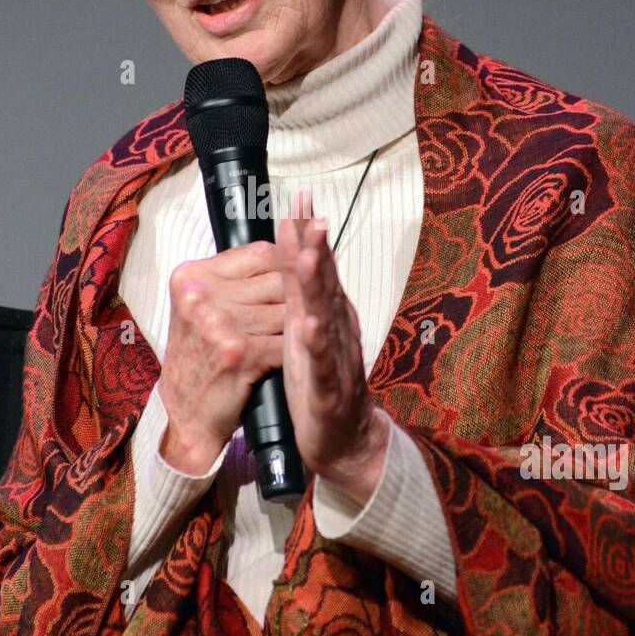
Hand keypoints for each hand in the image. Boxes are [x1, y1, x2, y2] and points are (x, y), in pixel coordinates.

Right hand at [159, 239, 284, 473]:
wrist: (187, 413)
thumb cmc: (200, 358)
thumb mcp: (201, 307)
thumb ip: (234, 278)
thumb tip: (287, 249)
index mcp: (192, 276)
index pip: (262, 253)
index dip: (288, 267)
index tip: (298, 280)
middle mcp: (201, 294)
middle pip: (279, 281)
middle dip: (295, 300)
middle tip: (299, 318)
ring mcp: (218, 322)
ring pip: (288, 312)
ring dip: (298, 328)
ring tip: (300, 338)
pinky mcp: (238, 352)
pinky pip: (287, 342)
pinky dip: (296, 352)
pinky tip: (296, 358)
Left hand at [275, 188, 389, 506]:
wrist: (343, 438)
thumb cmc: (319, 376)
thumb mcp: (302, 324)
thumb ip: (298, 283)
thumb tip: (291, 235)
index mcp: (326, 312)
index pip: (318, 266)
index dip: (308, 233)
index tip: (298, 198)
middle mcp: (336, 329)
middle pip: (326, 284)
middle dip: (318, 249)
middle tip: (311, 215)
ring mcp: (335, 358)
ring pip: (327, 318)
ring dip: (320, 288)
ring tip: (310, 259)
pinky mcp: (329, 389)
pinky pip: (323, 364)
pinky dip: (317, 344)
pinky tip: (309, 326)